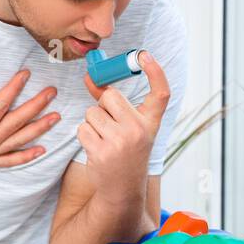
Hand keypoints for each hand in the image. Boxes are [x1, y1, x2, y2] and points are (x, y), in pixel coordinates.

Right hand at [0, 65, 59, 180]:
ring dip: (39, 128)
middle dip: (36, 105)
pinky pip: (10, 161)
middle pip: (17, 122)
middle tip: (52, 92)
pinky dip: (27, 156)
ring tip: (56, 117)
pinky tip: (41, 150)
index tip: (26, 74)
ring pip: (19, 141)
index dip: (13, 88)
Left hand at [79, 50, 169, 204]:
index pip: (161, 92)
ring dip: (92, 124)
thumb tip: (90, 78)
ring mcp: (121, 141)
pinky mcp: (102, 151)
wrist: (122, 189)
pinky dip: (85, 136)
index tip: (144, 55)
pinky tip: (97, 148)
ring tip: (104, 140)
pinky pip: (82, 128)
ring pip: (92, 113)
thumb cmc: (126, 153)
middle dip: (103, 106)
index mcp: (151, 123)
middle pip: (111, 96)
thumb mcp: (129, 128)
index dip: (155, 71)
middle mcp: (139, 130)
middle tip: (110, 125)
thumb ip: (112, 103)